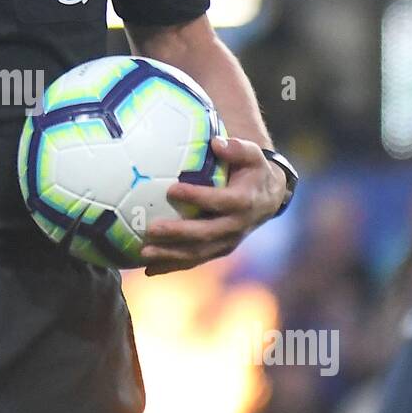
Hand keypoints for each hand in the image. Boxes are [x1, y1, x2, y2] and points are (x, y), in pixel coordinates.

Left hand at [139, 136, 287, 275]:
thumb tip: (216, 143)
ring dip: (170, 255)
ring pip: (198, 252)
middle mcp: (235, 226)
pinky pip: (194, 260)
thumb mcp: (253, 155)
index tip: (172, 189)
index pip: (219, 201)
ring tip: (144, 252)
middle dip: (178, 234)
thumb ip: (237, 148)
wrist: (268, 198)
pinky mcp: (218, 251)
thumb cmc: (253, 171)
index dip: (197, 197)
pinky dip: (172, 266)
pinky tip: (148, 269)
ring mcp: (226, 242)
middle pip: (205, 234)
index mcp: (243, 202)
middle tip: (151, 229)